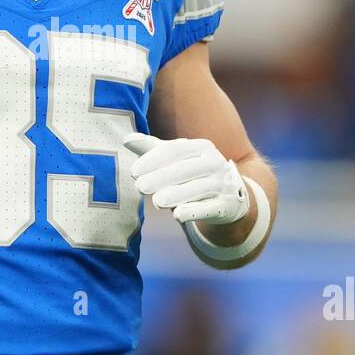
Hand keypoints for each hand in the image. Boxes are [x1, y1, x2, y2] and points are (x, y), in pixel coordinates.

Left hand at [122, 132, 249, 225]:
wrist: (228, 196)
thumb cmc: (193, 174)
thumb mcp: (175, 160)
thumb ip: (152, 150)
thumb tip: (127, 139)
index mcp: (201, 147)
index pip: (175, 150)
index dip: (153, 160)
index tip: (134, 172)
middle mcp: (215, 162)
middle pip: (185, 169)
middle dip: (161, 177)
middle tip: (140, 187)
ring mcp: (223, 184)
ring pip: (198, 188)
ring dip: (176, 194)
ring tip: (156, 202)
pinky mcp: (227, 205)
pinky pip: (210, 208)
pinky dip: (195, 211)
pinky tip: (178, 215)